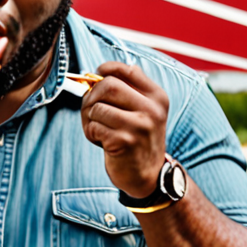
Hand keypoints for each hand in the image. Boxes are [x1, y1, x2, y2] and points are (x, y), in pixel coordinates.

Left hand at [80, 62, 168, 197]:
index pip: (126, 69)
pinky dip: (91, 133)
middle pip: (108, 85)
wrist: (148, 176)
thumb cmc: (137, 140)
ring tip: (99, 129)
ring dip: (89, 119)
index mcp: (157, 96)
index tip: (96, 76)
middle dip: (91, 96)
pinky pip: (94, 127)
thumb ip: (128, 90)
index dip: (105, 69)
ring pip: (97, 107)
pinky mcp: (125, 141)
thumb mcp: (142, 111)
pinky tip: (102, 142)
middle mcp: (152, 109)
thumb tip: (99, 72)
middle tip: (91, 110)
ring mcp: (140, 125)